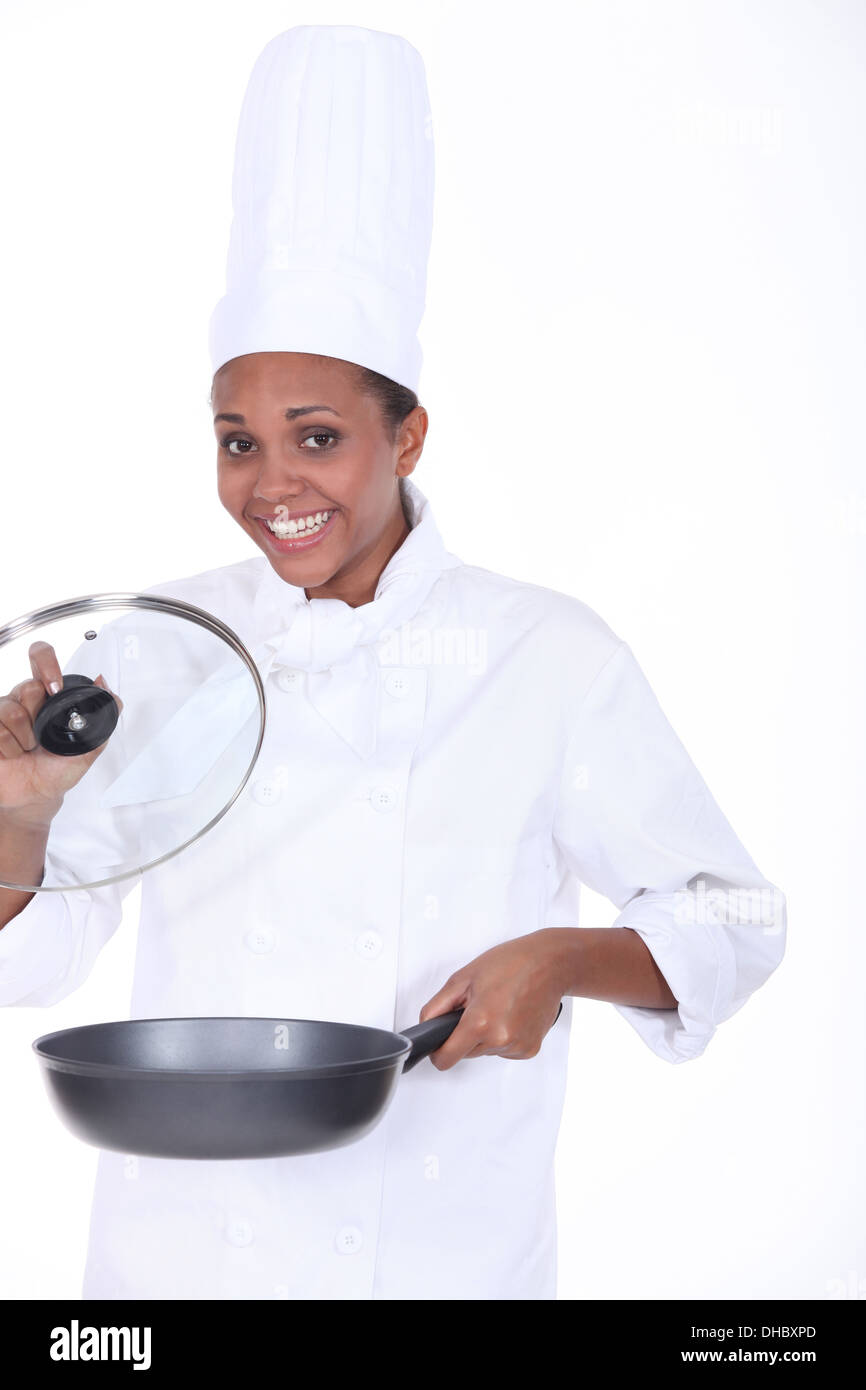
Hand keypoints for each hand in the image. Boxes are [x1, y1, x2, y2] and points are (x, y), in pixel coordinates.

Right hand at [0, 642, 121, 819]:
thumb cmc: (58, 770)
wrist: (36, 796)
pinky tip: (13, 754)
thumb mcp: (89, 746)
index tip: (54, 687)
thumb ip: (103, 715)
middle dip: (39, 717)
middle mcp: (22, 699)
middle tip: (43, 737)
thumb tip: (104, 683)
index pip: (41, 657)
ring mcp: (2, 713)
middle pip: (27, 687)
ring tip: (29, 749)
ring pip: (10, 710)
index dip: (46, 663)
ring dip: (25, 738)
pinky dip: (9, 748)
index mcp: (47, 695)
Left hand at [418, 930, 564, 1069]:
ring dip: (485, 1035)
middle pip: (466, 1053)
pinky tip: (511, 1015)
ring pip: (485, 1051)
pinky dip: (503, 1037)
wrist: (551, 963)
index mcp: (480, 1022)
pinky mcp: (529, 1049)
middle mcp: (500, 1040)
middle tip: (478, 1007)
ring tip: (498, 1006)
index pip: (446, 1059)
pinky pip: (504, 1051)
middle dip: (465, 1035)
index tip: (439, 1043)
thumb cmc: (512, 963)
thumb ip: (437, 1006)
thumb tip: (425, 1025)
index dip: (438, 1052)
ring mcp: (517, 1047)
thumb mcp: (464, 977)